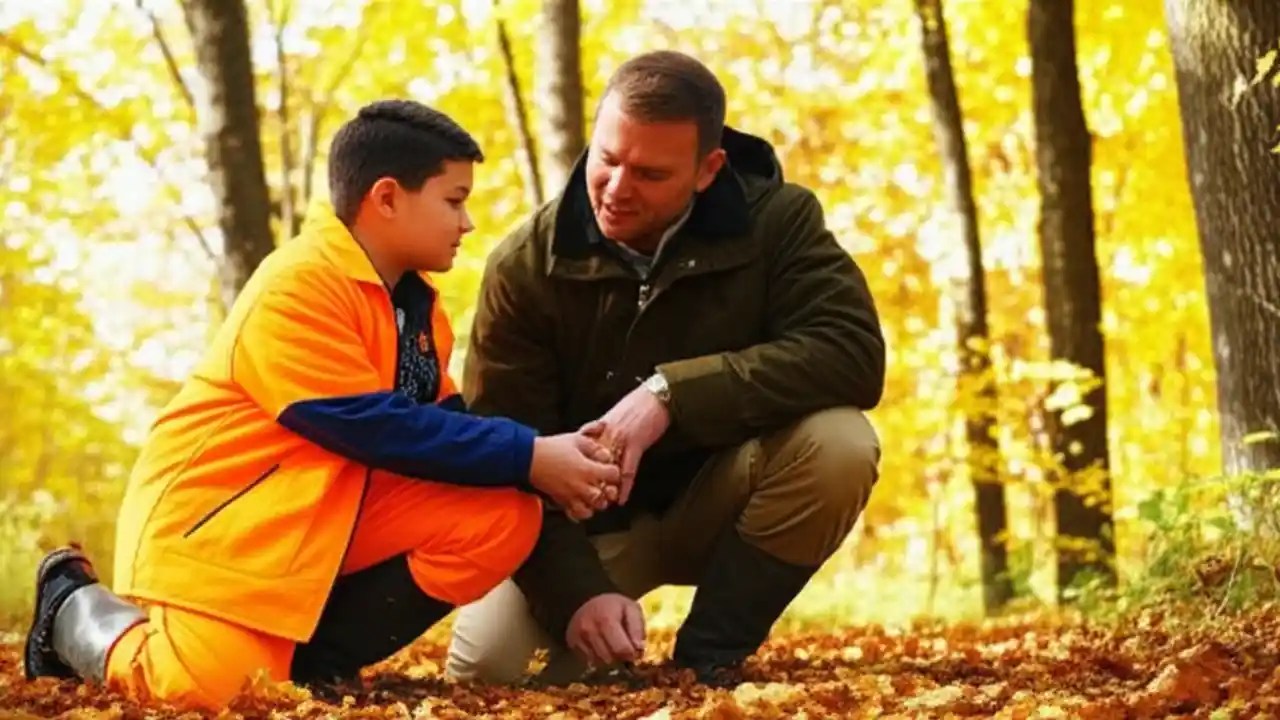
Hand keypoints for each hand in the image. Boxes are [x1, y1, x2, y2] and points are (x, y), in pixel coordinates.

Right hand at [528, 429, 620, 520]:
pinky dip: (580, 512)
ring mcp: (571, 496)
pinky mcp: (561, 501)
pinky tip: (581, 504)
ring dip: (595, 504)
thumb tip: (606, 454)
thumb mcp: (577, 439)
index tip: (610, 469)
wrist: (529, 458)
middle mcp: (582, 486)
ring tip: (594, 496)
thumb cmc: (551, 448)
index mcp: (588, 469)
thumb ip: (594, 447)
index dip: (614, 471)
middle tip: (605, 486)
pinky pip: (575, 514)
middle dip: (607, 492)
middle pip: (604, 497)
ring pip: (591, 510)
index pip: (613, 475)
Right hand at [566, 593, 645, 667]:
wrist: (587, 598)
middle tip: (624, 650)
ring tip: (612, 648)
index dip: (631, 654)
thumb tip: (638, 649)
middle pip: (609, 659)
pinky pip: (588, 661)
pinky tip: (601, 648)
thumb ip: (637, 628)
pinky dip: (597, 659)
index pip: (621, 649)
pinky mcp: (572, 643)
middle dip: (620, 659)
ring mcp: (578, 637)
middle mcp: (589, 629)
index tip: (634, 652)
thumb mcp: (631, 608)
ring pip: (599, 663)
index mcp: (606, 619)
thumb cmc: (614, 606)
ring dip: (609, 660)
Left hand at [589, 383, 670, 504]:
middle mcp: (606, 435)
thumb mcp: (615, 415)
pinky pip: (627, 471)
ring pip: (608, 470)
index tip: (572, 481)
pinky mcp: (635, 446)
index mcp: (601, 428)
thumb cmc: (638, 404)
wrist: (656, 397)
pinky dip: (624, 487)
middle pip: (592, 463)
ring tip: (601, 504)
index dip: (577, 467)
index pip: (583, 451)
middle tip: (583, 498)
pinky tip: (620, 499)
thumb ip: (603, 429)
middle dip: (587, 481)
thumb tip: (594, 439)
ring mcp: (620, 441)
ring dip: (605, 488)